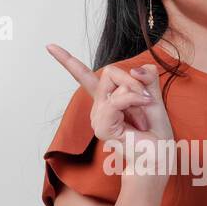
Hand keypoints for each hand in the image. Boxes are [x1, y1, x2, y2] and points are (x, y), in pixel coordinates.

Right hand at [45, 44, 173, 179]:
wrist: (156, 159)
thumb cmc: (155, 135)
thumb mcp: (154, 98)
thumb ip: (146, 79)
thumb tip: (136, 68)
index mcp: (109, 99)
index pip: (84, 77)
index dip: (68, 61)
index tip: (49, 46)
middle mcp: (99, 107)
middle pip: (109, 71)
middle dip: (132, 79)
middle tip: (147, 98)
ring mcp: (98, 117)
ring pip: (114, 82)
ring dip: (136, 93)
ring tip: (144, 114)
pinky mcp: (101, 127)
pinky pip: (116, 99)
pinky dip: (133, 100)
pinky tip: (142, 112)